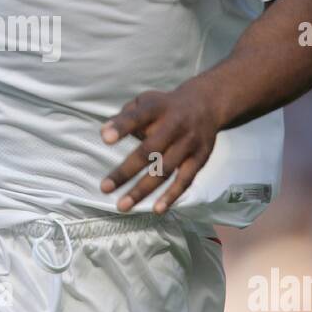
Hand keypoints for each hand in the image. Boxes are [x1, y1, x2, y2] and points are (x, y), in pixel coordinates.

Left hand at [100, 80, 220, 213]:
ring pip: (164, 170)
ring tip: (123, 205)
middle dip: (126, 171)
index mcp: (157, 108)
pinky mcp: (199, 158)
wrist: (207, 104)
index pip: (138, 117)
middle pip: (149, 151)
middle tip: (105, 187)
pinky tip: (156, 209)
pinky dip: (171, 195)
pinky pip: (185, 180)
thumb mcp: (145, 101)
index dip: (122, 127)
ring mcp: (189, 143)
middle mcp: (175, 125)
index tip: (105, 139)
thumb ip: (125, 116)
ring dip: (142, 190)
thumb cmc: (165, 107)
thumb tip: (104, 132)